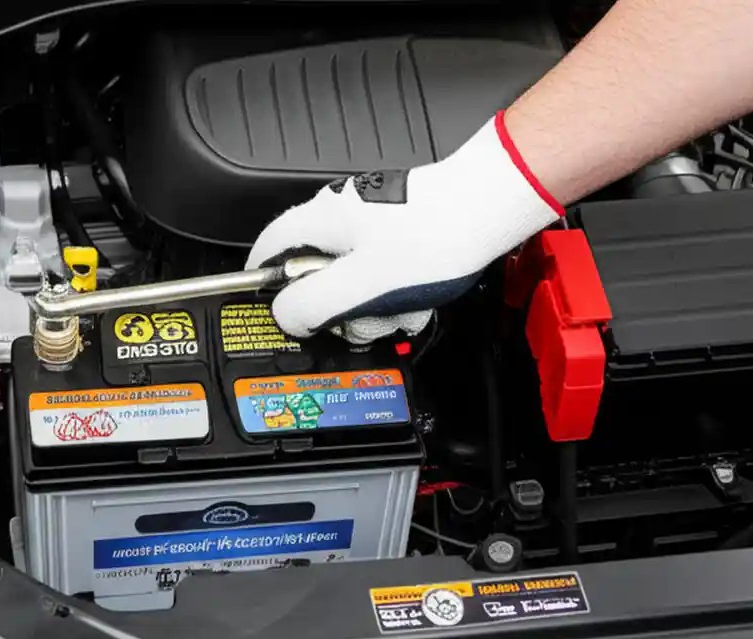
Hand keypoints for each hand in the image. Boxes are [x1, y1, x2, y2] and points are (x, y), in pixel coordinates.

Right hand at [246, 111, 563, 342]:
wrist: (491, 205)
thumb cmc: (437, 236)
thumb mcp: (364, 283)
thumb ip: (313, 303)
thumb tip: (283, 317)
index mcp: (320, 221)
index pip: (265, 251)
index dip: (261, 286)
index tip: (272, 316)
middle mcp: (339, 216)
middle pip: (313, 274)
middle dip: (337, 308)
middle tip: (361, 319)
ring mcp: (371, 223)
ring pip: (352, 280)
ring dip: (374, 306)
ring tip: (401, 308)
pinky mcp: (399, 231)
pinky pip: (382, 275)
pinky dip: (397, 293)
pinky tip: (419, 298)